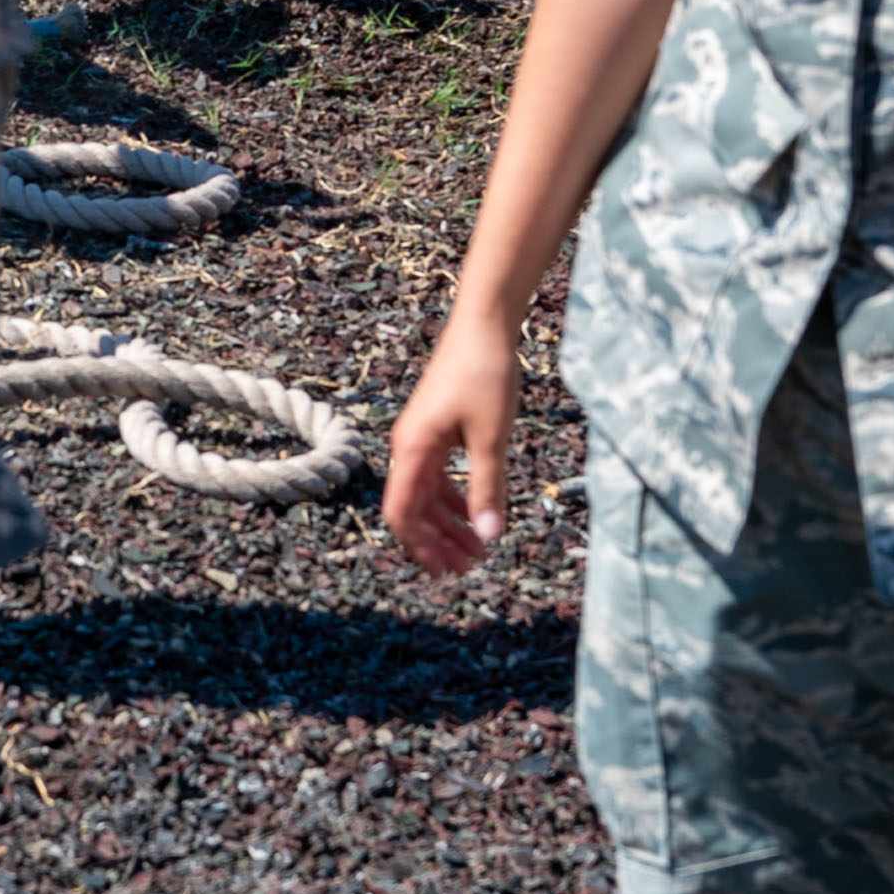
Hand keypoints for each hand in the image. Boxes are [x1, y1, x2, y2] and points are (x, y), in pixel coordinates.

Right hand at [383, 307, 523, 576]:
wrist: (484, 322)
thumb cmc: (485, 372)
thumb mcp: (491, 436)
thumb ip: (488, 487)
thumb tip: (488, 536)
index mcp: (412, 449)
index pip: (402, 513)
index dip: (420, 547)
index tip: (445, 572)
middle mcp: (409, 446)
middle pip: (414, 509)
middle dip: (439, 541)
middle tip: (469, 568)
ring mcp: (422, 438)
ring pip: (427, 494)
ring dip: (449, 523)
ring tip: (476, 548)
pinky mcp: (437, 429)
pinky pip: (439, 475)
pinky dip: (456, 498)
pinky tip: (477, 512)